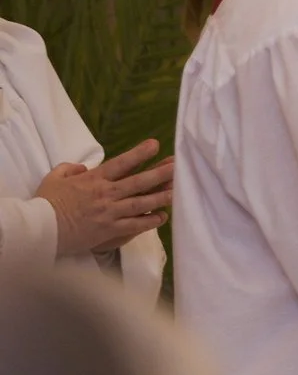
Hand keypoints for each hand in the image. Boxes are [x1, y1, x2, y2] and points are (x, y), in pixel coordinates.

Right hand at [36, 139, 173, 256]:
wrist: (40, 229)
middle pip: (138, 181)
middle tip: (178, 166)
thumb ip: (70, 168)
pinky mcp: (109, 230)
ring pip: (142, 203)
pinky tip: (163, 217)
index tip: (155, 144)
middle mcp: (105, 194)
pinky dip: (150, 222)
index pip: (121, 163)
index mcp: (93, 179)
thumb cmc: (45, 203)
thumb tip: (84, 167)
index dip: (139, 153)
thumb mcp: (54, 178)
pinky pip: (135, 225)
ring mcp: (109, 212)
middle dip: (160, 173)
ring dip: (162, 197)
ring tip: (179, 191)